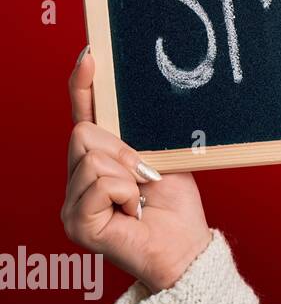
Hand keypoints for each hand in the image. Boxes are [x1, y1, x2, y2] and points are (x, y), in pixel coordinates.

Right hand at [62, 46, 211, 293]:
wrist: (185, 248)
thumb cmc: (176, 208)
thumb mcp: (161, 158)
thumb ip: (137, 137)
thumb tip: (125, 103)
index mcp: (100, 159)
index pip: (84, 115)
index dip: (84, 85)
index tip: (92, 54)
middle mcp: (78, 179)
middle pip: (83, 133)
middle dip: (122, 149)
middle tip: (144, 175)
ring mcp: (72, 201)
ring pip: (91, 157)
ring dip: (127, 174)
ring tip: (139, 197)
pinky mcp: (75, 222)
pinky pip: (99, 183)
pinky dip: (124, 193)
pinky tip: (130, 210)